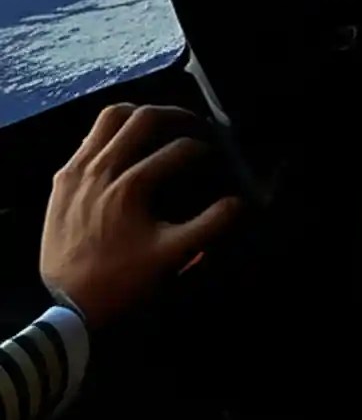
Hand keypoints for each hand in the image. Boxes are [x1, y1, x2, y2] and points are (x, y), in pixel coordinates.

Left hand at [40, 104, 243, 328]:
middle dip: (175, 116)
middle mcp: (102, 170)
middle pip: (142, 119)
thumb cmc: (125, 279)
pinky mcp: (62, 179)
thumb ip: (210, 225)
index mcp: (131, 187)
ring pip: (109, 119)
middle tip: (194, 124)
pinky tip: (126, 147)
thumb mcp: (174, 256)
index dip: (204, 149)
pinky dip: (111, 133)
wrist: (70, 303)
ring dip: (139, 115)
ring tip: (159, 125)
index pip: (178, 150)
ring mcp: (78, 171)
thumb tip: (239, 202)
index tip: (215, 155)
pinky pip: (88, 139)